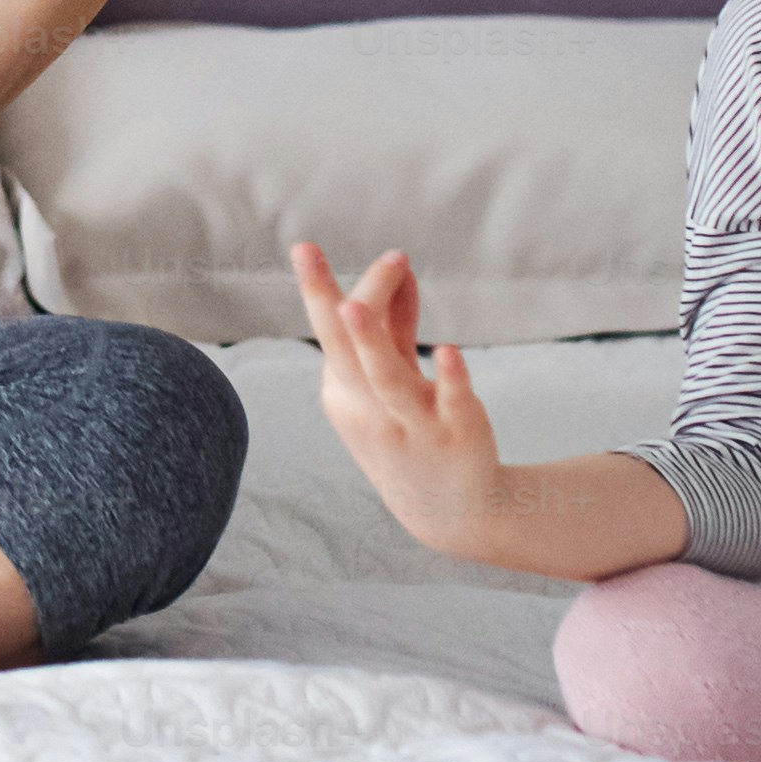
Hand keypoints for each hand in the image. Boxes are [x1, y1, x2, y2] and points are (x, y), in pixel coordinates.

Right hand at [292, 240, 507, 560]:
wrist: (448, 510)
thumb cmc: (410, 432)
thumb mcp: (391, 380)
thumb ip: (395, 322)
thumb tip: (397, 263)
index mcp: (343, 392)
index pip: (340, 332)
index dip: (354, 289)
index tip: (377, 255)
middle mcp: (369, 408)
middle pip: (342, 348)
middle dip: (321, 299)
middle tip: (303, 251)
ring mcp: (411, 424)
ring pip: (387, 379)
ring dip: (371, 341)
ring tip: (354, 307)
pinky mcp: (457, 434)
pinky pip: (451, 403)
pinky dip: (450, 378)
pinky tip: (447, 351)